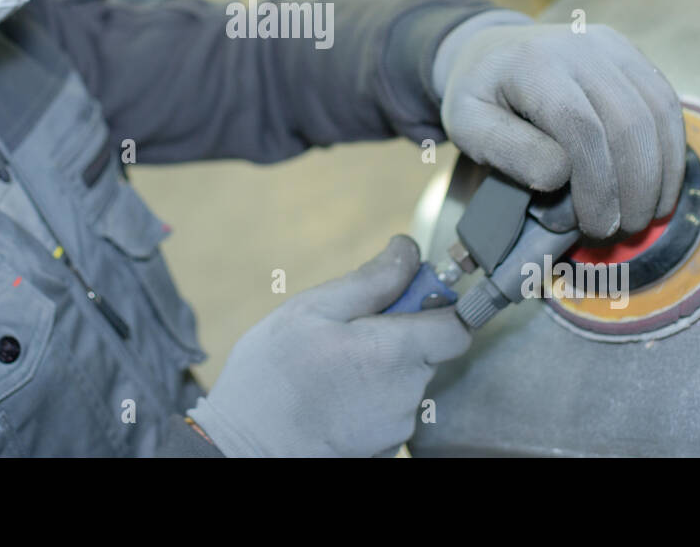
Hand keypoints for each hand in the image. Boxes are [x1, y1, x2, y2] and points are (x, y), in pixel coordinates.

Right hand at [187, 236, 470, 456]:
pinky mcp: (383, 448)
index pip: (456, 327)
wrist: (243, 449)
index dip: (437, 306)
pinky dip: (367, 399)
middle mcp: (406, 395)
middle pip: (426, 352)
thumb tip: (408, 250)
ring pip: (405, 381)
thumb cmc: (270, 378)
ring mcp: (395, 427)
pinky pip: (387, 410)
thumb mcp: (311, 309)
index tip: (406, 297)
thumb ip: (371, 280)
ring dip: (379, 368)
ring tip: (330, 369)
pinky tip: (330, 397)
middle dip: (396, 334)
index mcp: (394, 353)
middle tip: (347, 332)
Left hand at [437, 22, 683, 239]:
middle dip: (634, 187)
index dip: (597, 185)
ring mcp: (609, 46)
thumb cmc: (479, 98)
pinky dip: (670, 151)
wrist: (490, 53)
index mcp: (532, 64)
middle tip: (623, 230)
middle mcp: (578, 46)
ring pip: (656, 113)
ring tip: (644, 216)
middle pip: (627, 122)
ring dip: (659, 174)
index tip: (594, 227)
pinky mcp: (629, 54)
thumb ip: (507, 151)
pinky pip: (666, 103)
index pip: (581, 128)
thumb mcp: (467, 127)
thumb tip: (558, 176)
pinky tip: (659, 188)